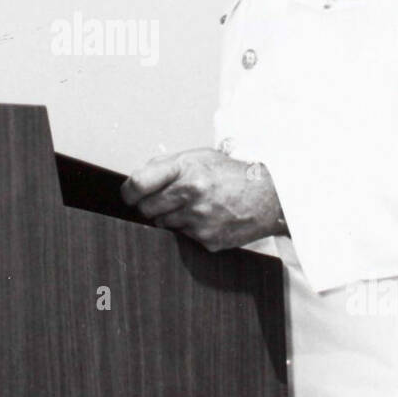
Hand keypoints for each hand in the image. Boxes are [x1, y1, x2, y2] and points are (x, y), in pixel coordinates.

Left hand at [120, 148, 287, 250]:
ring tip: (194, 206)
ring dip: (171, 218)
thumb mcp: (199, 157)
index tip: (130, 195)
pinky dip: (189, 230)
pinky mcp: (207, 239)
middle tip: (168, 199)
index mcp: (186, 169)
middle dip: (151, 205)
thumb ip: (166, 166)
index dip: (129, 192)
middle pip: (146, 208)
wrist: (268, 196)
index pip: (139, 184)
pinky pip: (182, 237)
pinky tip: (207, 218)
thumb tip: (136, 180)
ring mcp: (199, 219)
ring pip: (163, 224)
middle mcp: (191, 193)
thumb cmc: (232, 174)